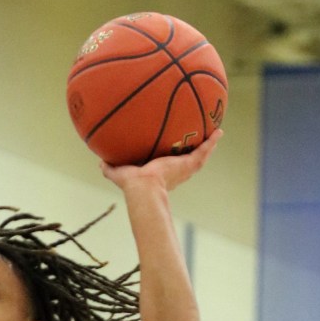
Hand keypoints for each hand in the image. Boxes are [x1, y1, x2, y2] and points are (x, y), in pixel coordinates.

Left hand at [101, 128, 221, 192]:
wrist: (144, 189)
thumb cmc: (132, 185)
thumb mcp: (119, 172)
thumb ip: (110, 168)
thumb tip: (99, 162)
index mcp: (160, 173)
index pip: (168, 164)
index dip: (172, 158)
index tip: (173, 151)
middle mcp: (174, 171)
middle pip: (187, 159)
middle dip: (192, 150)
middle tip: (198, 140)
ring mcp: (184, 168)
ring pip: (199, 155)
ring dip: (208, 145)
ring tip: (216, 133)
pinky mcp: (189, 164)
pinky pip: (203, 151)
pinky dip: (212, 142)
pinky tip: (219, 131)